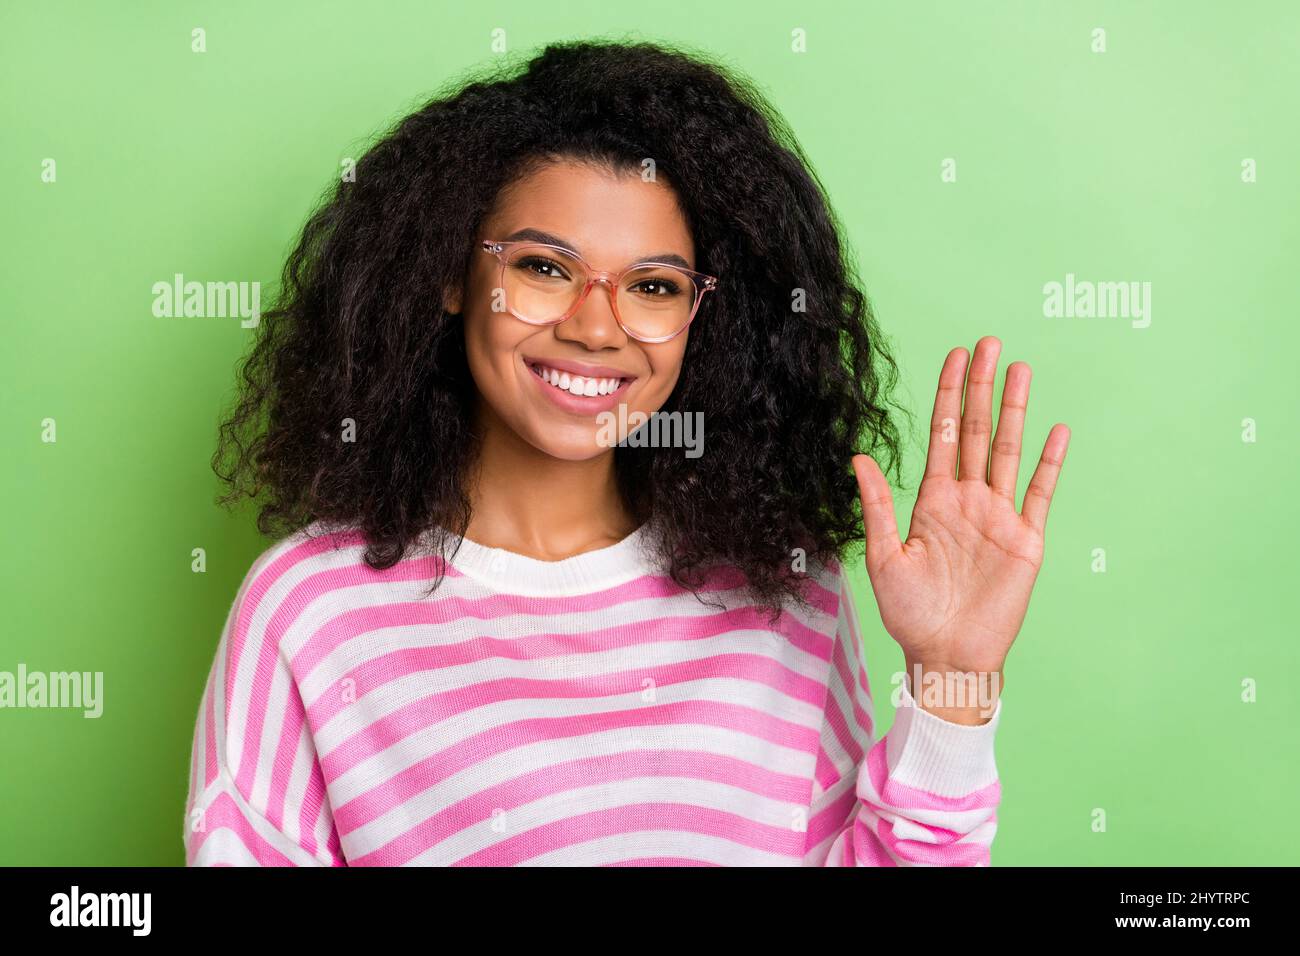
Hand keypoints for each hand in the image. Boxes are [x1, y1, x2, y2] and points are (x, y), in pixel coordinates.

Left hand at [851, 336, 1069, 722]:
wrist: (947, 656)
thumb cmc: (910, 614)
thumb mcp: (884, 558)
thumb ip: (876, 506)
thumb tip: (857, 456)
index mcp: (933, 501)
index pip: (941, 435)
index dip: (947, 395)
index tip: (955, 357)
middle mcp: (967, 500)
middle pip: (975, 431)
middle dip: (981, 387)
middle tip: (989, 343)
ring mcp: (998, 516)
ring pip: (1007, 451)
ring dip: (1014, 410)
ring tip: (1021, 369)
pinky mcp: (1025, 540)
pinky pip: (1039, 493)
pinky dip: (1048, 462)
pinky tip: (1056, 430)